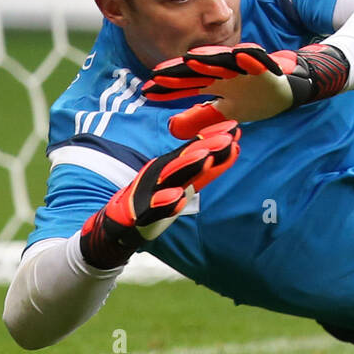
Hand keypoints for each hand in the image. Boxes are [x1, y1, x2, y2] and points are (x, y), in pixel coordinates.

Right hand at [78, 121, 240, 268]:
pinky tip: (178, 198)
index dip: (214, 140)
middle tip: (228, 138)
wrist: (117, 225)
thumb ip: (206, 170)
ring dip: (187, 166)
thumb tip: (234, 149)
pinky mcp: (139, 213)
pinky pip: (154, 209)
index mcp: (171, 167)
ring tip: (204, 157)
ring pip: (170, 178)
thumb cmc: (154, 200)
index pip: (195, 150)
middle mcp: (161, 175)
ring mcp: (149, 192)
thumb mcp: (182, 183)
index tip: (236, 129)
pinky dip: (165, 203)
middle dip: (207, 147)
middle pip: (186, 159)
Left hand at [144, 43, 348, 134]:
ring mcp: (244, 68)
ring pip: (224, 62)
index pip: (186, 84)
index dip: (167, 88)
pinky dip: (250, 57)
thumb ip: (199, 117)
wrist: (287, 92)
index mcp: (215, 82)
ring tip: (191, 60)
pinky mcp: (266, 67)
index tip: (146, 91)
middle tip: (158, 75)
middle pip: (199, 70)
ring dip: (209, 59)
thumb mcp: (224, 112)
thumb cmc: (253, 99)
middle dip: (180, 72)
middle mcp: (226, 72)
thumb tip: (171, 126)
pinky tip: (240, 54)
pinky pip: (258, 61)